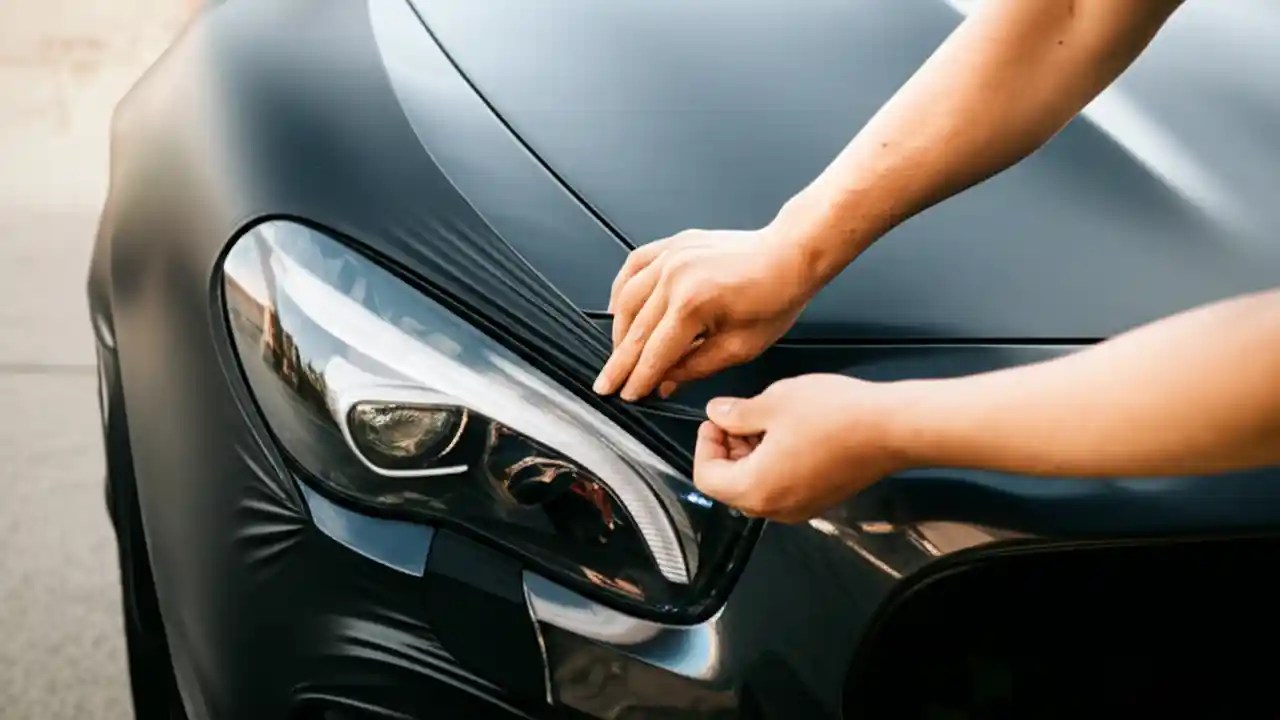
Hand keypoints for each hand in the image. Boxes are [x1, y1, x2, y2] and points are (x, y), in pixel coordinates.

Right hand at [593, 226, 818, 400]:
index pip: (655, 352)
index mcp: (694, 303)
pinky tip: (619, 309)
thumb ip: (696, 367)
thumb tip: (664, 382)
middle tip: (606, 384)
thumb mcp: (740, 347)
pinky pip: (633, 266)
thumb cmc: (775, 297)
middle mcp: (675, 275)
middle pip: (635, 330)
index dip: (638, 379)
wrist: (789, 254)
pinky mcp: (672, 244)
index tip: (626, 396)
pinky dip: (621, 290)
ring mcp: (671, 256)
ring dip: (619, 331)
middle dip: (620, 362)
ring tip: (618, 355)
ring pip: (627, 299)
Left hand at [693, 374, 906, 522]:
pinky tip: (788, 433)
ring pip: (756, 486)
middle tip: (738, 417)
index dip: (705, 444)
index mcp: (755, 489)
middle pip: (729, 486)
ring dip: (750, 456)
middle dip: (727, 450)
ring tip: (765, 421)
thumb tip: (717, 414)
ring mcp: (800, 507)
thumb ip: (735, 413)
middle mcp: (775, 508)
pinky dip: (774, 464)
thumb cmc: (835, 415)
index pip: (706, 476)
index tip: (717, 419)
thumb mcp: (772, 402)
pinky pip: (782, 487)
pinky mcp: (820, 499)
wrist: (891, 428)